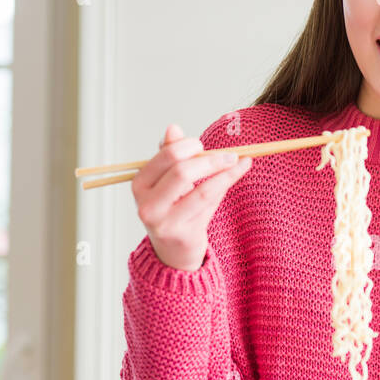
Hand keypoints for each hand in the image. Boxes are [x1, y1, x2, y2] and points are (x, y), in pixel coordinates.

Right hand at [131, 123, 251, 270]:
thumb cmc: (173, 210)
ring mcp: (164, 222)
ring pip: (201, 189)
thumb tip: (173, 128)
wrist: (173, 252)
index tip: (203, 144)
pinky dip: (226, 184)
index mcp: (140, 184)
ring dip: (224, 172)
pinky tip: (237, 173)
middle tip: (230, 155)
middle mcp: (147, 204)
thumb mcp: (167, 182)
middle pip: (181, 172)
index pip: (165, 157)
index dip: (188, 146)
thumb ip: (171, 156)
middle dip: (210, 159)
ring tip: (239, 161)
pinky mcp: (183, 234)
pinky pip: (210, 204)